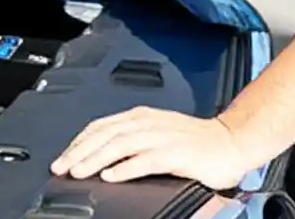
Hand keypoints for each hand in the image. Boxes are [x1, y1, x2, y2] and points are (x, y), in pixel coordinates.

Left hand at [50, 107, 252, 190]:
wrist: (232, 141)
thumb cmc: (195, 142)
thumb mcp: (155, 134)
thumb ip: (130, 141)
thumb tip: (100, 157)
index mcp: (140, 117)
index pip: (100, 127)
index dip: (78, 142)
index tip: (62, 157)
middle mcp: (147, 123)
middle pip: (105, 135)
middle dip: (79, 152)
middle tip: (61, 167)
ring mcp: (162, 137)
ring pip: (120, 145)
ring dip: (95, 159)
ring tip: (79, 171)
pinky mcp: (176, 153)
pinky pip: (145, 160)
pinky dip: (125, 168)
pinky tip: (111, 176)